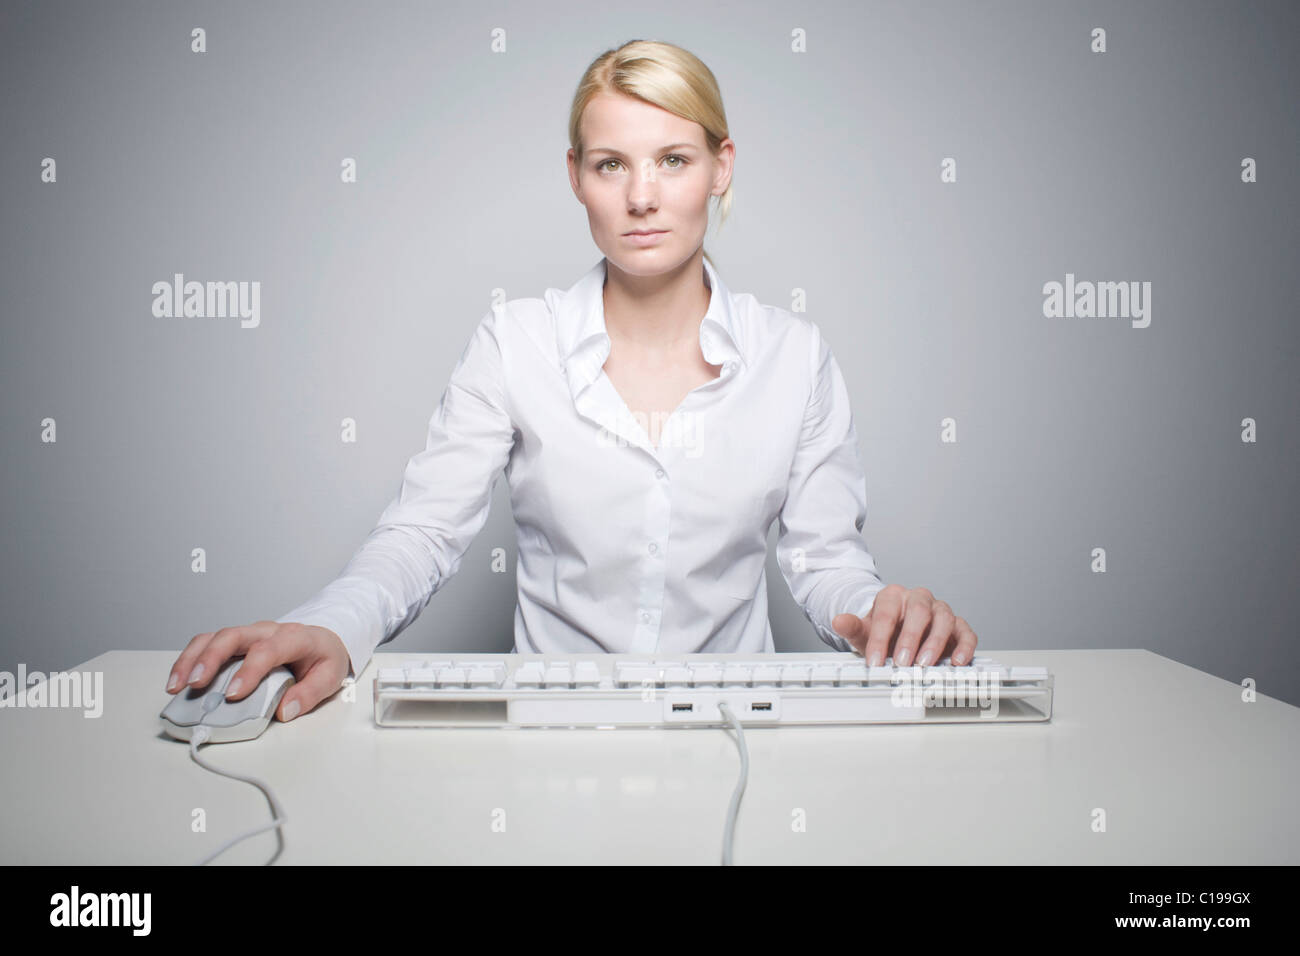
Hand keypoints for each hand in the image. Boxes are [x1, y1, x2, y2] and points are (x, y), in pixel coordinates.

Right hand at [164, 620, 350, 720]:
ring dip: (191, 660)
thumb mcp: (330, 676)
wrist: (323, 639)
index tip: (233, 695)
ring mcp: (248, 634)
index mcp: (294, 637)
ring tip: (176, 687)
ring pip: (213, 637)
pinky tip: (179, 681)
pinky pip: (207, 643)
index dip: (249, 671)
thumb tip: (285, 711)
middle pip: (233, 635)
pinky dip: (189, 660)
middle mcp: (266, 630)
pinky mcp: (235, 642)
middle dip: (210, 659)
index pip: (267, 649)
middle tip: (195, 685)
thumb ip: (310, 694)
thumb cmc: (324, 657)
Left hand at [831, 584, 977, 665]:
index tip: (874, 661)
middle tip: (901, 662)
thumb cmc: (883, 633)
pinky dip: (964, 647)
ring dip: (935, 643)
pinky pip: (966, 632)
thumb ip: (851, 626)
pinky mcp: (958, 626)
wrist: (898, 635)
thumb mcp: (864, 631)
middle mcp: (919, 599)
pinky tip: (957, 661)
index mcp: (893, 596)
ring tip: (924, 664)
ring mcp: (940, 610)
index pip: (886, 613)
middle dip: (910, 639)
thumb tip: (838, 620)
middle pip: (919, 612)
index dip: (879, 638)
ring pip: (944, 619)